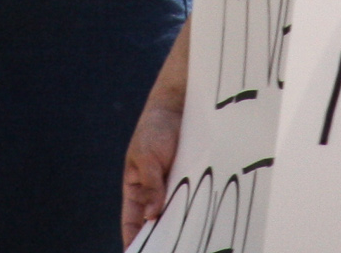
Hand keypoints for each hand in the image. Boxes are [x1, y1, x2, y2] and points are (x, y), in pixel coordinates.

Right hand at [121, 31, 190, 239]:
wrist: (180, 102)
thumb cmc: (155, 127)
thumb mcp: (146, 155)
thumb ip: (150, 185)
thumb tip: (151, 216)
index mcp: (136, 189)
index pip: (132, 223)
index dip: (135, 241)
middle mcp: (156, 193)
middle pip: (158, 224)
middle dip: (165, 237)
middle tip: (178, 248)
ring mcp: (176, 188)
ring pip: (179, 214)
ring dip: (185, 225)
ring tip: (194, 240)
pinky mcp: (195, 180)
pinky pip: (196, 199)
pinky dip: (200, 209)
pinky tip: (207, 218)